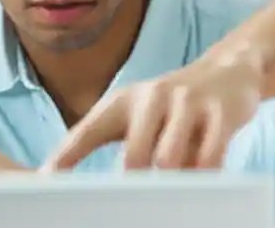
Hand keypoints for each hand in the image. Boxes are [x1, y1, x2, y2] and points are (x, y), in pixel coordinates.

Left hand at [42, 51, 262, 170]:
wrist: (227, 72)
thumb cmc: (171, 105)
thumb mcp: (133, 114)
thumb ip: (103, 141)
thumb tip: (60, 178)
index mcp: (125, 100)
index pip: (88, 131)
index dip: (65, 156)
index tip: (47, 180)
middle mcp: (153, 96)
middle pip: (134, 156)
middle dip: (132, 184)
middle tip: (132, 202)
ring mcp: (188, 102)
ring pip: (169, 160)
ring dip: (170, 181)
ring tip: (172, 190)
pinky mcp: (221, 113)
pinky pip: (209, 158)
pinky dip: (202, 175)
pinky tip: (200, 178)